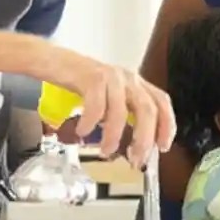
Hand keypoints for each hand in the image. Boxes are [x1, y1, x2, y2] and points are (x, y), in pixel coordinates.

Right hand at [45, 49, 175, 168]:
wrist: (52, 60)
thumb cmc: (80, 83)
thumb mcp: (109, 97)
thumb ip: (123, 114)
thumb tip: (134, 148)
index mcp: (135, 83)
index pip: (161, 102)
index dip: (167, 125)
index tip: (163, 147)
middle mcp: (127, 78)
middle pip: (147, 109)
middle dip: (144, 138)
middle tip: (135, 159)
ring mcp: (110, 76)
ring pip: (121, 110)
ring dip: (114, 136)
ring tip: (105, 151)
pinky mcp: (91, 76)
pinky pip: (96, 105)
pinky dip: (91, 122)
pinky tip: (83, 132)